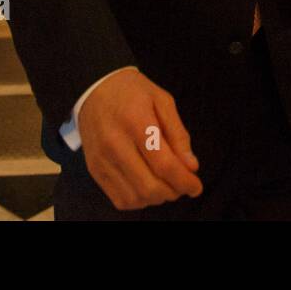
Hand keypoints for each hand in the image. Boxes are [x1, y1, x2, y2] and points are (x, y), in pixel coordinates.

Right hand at [77, 69, 201, 210]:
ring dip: (157, 198)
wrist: (94, 89)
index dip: (184, 181)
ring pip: (135, 197)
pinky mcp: (94, 170)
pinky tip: (147, 185)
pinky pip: (120, 199)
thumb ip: (178, 134)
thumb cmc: (132, 92)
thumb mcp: (162, 101)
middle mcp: (115, 144)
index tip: (196, 186)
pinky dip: (139, 200)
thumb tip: (191, 166)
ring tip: (166, 183)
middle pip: (149, 186)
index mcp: (135, 121)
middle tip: (183, 184)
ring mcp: (101, 160)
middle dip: (173, 192)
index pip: (163, 164)